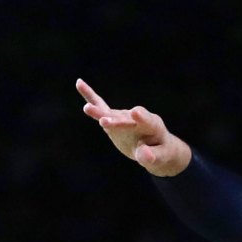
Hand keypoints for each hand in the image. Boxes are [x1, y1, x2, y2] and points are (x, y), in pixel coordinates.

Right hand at [76, 78, 191, 175]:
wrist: (156, 148)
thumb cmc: (161, 152)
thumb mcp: (161, 158)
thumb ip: (152, 156)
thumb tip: (144, 156)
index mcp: (152, 125)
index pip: (147, 119)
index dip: (141, 117)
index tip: (135, 113)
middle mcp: (136, 117)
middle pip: (125, 118)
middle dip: (116, 121)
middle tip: (104, 122)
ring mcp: (123, 117)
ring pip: (110, 114)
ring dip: (100, 112)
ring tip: (87, 109)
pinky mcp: (112, 119)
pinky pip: (101, 106)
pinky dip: (90, 96)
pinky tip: (79, 83)